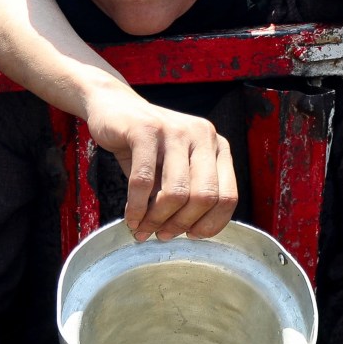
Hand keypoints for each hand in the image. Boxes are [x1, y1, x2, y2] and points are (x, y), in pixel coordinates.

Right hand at [82, 83, 237, 239]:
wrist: (114, 108)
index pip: (228, 197)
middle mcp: (203, 135)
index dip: (210, 224)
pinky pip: (144, 180)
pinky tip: (130, 217)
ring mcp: (175, 130)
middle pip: (205, 197)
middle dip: (181, 224)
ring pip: (176, 192)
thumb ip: (184, 196)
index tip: (189, 235)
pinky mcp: (146, 129)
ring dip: (157, 219)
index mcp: (217, 147)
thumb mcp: (172, 170)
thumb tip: (181, 234)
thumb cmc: (145, 147)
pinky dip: (136, 207)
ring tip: (143, 228)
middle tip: (161, 234)